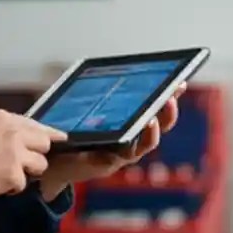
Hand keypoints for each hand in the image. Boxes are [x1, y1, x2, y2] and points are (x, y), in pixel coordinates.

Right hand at [0, 109, 67, 201]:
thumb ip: (3, 130)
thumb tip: (22, 137)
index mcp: (3, 118)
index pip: (36, 124)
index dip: (49, 134)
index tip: (60, 138)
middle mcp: (13, 132)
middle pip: (44, 142)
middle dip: (37, 154)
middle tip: (24, 163)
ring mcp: (14, 153)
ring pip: (40, 164)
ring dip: (27, 172)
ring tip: (7, 174)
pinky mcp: (13, 174)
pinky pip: (23, 184)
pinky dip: (12, 188)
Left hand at [37, 85, 184, 201]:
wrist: (52, 159)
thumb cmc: (73, 129)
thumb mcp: (88, 107)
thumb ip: (101, 93)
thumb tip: (110, 67)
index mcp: (132, 122)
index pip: (157, 107)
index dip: (171, 95)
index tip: (180, 81)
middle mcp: (133, 139)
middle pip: (159, 126)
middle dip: (168, 112)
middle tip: (170, 97)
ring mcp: (121, 154)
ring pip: (144, 145)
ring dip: (151, 133)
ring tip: (151, 120)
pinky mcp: (104, 165)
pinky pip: (117, 158)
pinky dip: (122, 149)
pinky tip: (123, 140)